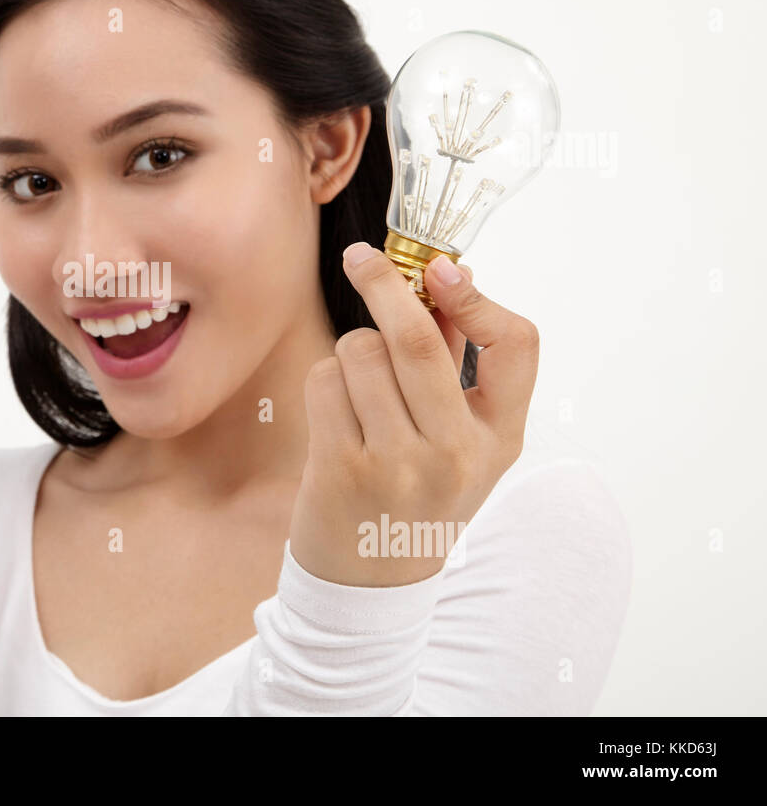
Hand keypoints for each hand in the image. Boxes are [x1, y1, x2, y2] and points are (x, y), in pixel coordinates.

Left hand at [289, 243, 538, 586]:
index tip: (441, 269)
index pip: (516, 346)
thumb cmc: (414, 494)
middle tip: (359, 256)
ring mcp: (399, 463)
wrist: (369, 584)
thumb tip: (445, 277)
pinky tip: (336, 418)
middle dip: (384, 283)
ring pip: (360, 352)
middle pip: (418, 338)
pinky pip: (325, 380)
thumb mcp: (460, 441)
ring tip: (358, 395)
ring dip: (350, 352)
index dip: (478, 298)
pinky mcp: (343, 468)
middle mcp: (456, 452)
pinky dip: (325, 382)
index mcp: (499, 439)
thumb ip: (458, 363)